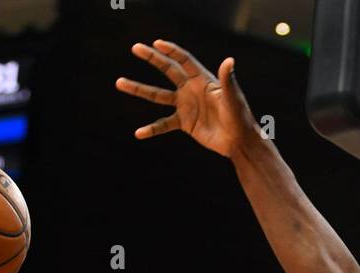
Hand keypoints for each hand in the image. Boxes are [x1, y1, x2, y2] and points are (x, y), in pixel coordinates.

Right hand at [115, 40, 256, 157]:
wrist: (238, 141)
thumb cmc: (239, 117)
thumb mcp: (233, 98)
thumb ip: (228, 80)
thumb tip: (229, 61)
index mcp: (202, 79)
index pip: (183, 60)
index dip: (171, 51)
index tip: (156, 43)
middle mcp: (191, 89)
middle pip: (167, 70)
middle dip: (152, 58)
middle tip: (135, 48)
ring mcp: (186, 105)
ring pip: (158, 95)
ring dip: (140, 89)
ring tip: (120, 83)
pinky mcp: (184, 123)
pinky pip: (163, 124)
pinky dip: (151, 129)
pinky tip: (138, 133)